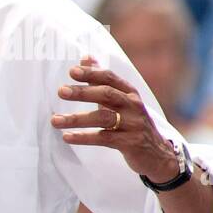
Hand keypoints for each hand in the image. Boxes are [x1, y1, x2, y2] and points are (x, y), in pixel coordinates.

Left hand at [50, 56, 178, 181]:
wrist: (157, 154)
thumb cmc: (132, 123)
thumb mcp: (120, 100)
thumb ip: (101, 80)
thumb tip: (85, 58)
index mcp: (129, 93)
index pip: (110, 78)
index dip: (92, 73)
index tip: (72, 71)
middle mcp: (133, 106)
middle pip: (107, 95)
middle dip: (83, 92)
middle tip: (61, 91)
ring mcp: (133, 125)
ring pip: (103, 118)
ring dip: (77, 119)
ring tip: (55, 120)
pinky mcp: (130, 143)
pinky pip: (104, 138)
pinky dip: (84, 137)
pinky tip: (67, 137)